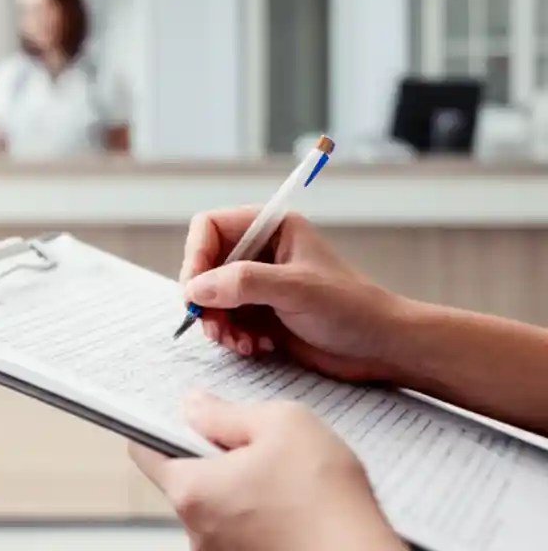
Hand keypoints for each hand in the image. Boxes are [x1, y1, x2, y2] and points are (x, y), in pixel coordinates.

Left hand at [129, 392, 402, 550]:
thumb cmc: (328, 502)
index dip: (163, 426)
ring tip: (285, 480)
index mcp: (192, 489)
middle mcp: (195, 529)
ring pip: (216, 506)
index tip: (188, 418)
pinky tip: (293, 507)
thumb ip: (227, 413)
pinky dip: (259, 516)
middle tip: (258, 446)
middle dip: (215, 457)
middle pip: (187, 478)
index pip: (145, 449)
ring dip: (241, 488)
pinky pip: (240, 530)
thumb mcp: (283, 424)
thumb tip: (196, 407)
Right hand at [180, 207, 404, 381]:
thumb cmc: (351, 308)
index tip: (195, 290)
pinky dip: (232, 337)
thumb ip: (243, 282)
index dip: (196, 256)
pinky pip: (226, 321)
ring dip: (218, 323)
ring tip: (237, 342)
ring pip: (211, 298)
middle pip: (204, 266)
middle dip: (205, 298)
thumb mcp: (296, 289)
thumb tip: (195, 288)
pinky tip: (255, 347)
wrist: (381, 347)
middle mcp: (260, 252)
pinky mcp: (260, 314)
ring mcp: (258, 284)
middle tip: (213, 325)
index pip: (209, 228)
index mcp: (270, 228)